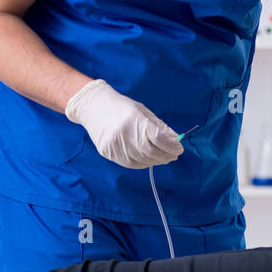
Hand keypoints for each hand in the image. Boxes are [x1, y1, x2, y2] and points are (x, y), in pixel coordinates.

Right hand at [64, 79, 182, 168]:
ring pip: (142, 160)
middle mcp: (124, 133)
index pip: (158, 137)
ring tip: (163, 158)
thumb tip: (176, 140)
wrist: (93, 107)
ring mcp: (115, 145)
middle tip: (173, 155)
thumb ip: (159, 127)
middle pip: (151, 151)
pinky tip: (149, 159)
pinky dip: (143, 163)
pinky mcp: (108, 152)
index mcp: (134, 119)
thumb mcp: (143, 111)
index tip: (179, 148)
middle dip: (166, 155)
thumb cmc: (121, 107)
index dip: (171, 145)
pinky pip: (130, 163)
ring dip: (156, 161)